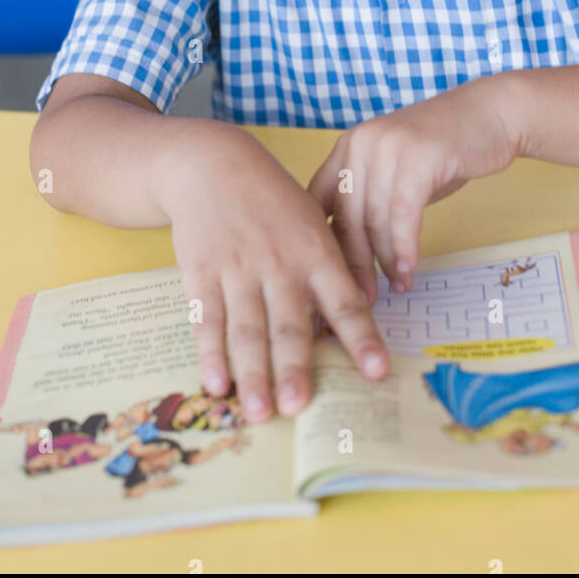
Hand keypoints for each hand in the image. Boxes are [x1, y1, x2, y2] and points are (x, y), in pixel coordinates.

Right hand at [159, 124, 389, 424]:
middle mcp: (280, 264)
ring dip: (252, 373)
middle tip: (299, 407)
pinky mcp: (201, 273)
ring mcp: (238, 270)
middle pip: (288, 323)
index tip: (377, 372)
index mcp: (316, 252)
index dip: (361, 337)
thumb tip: (351, 324)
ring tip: (259, 412)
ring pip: (246, 329)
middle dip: (294, 368)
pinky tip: (215, 384)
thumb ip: (330, 271)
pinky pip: (206, 319)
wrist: (212, 165)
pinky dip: (210, 353)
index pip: (344, 301)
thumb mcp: (312, 222)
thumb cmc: (273, 202)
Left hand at [307, 75, 520, 301]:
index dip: (324, 247)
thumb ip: (369, 201)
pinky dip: (405, 248)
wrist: (490, 114)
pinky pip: (403, 214)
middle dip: (354, 265)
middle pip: (344, 217)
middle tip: (362, 300)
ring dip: (384, 261)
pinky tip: (409, 270)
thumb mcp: (394, 171)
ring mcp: (389, 146)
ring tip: (397, 286)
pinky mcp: (419, 155)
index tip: (333, 282)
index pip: (318, 204)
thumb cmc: (443, 150)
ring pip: (374, 219)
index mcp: (347, 148)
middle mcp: (360, 143)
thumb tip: (349, 257)